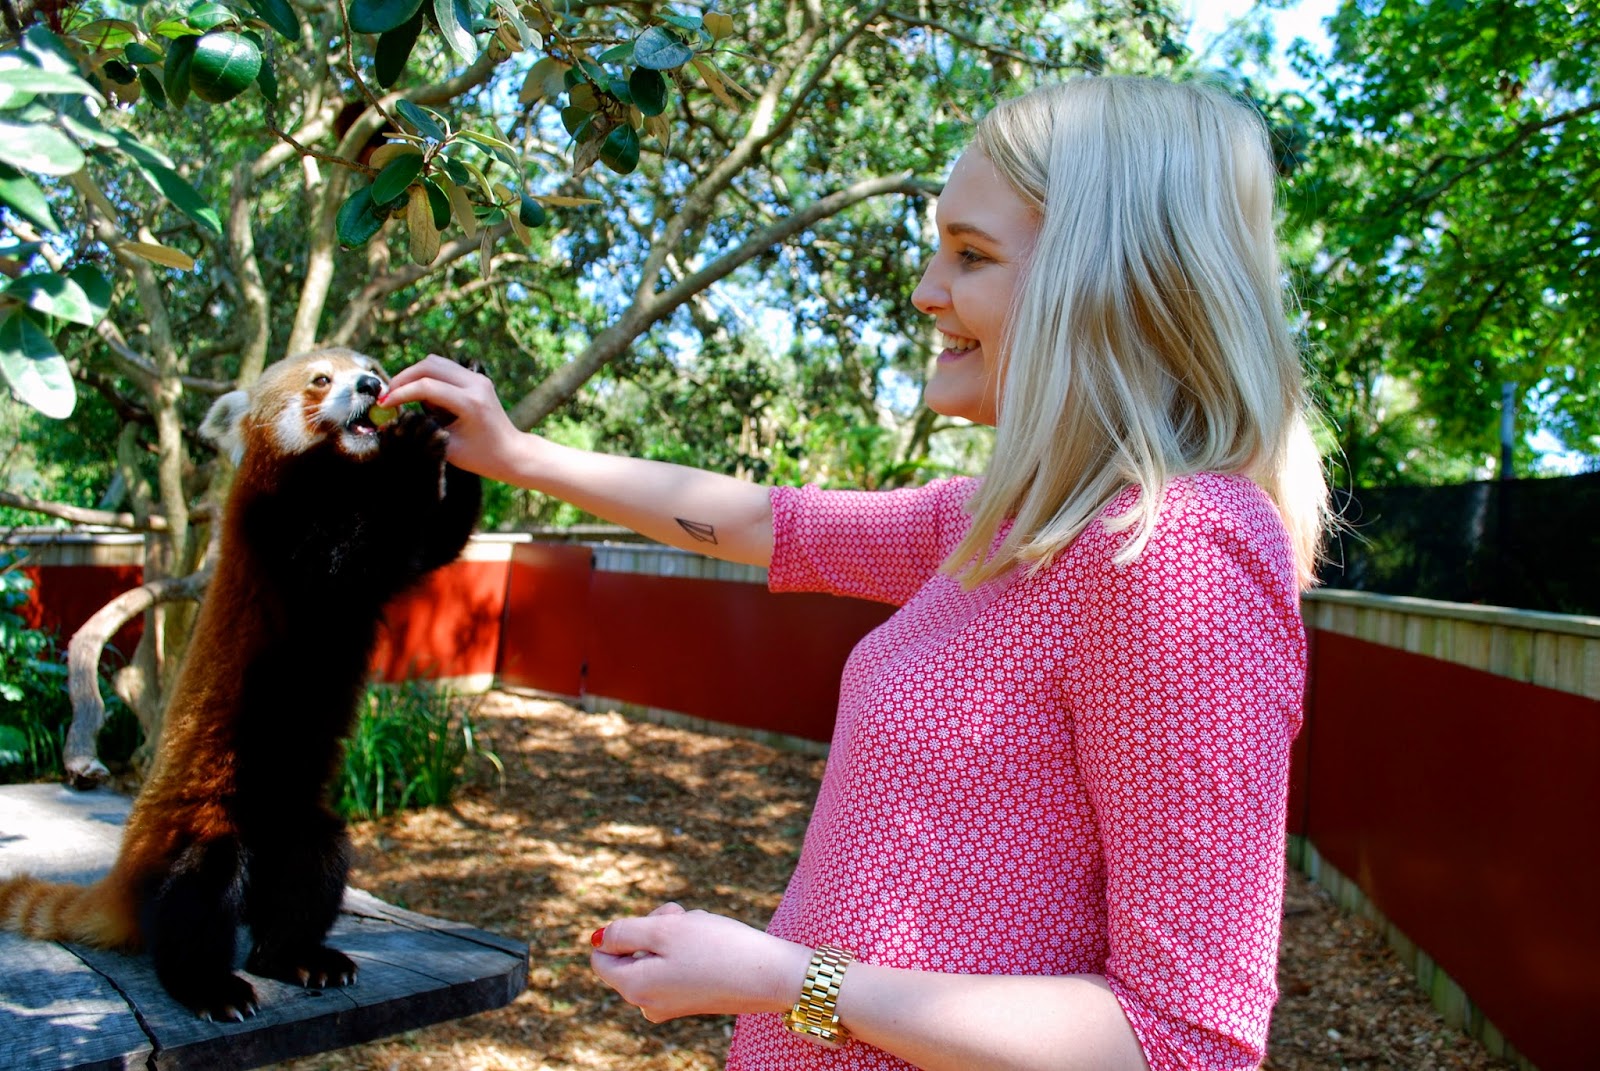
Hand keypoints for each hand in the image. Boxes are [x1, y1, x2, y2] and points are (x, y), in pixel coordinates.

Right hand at [379, 355, 524, 482]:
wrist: (512, 453)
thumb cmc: (482, 457)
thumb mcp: (448, 448)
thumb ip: (424, 429)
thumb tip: (398, 414)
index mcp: (471, 403)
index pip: (427, 386)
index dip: (401, 393)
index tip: (383, 404)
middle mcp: (476, 384)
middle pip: (429, 365)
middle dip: (404, 379)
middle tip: (388, 396)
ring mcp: (478, 378)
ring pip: (436, 362)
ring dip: (414, 375)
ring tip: (402, 396)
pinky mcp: (477, 379)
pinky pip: (445, 368)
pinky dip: (428, 376)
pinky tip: (421, 396)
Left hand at [589, 903, 811, 1022]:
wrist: (769, 975)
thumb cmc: (716, 949)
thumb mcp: (664, 929)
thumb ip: (623, 932)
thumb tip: (597, 941)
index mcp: (633, 987)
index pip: (601, 956)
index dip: (624, 930)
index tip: (654, 923)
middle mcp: (647, 1002)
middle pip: (631, 952)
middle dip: (654, 927)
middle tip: (683, 919)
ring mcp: (670, 1003)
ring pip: (656, 953)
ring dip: (675, 934)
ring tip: (702, 930)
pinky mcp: (691, 999)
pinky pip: (676, 964)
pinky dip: (689, 947)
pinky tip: (713, 943)